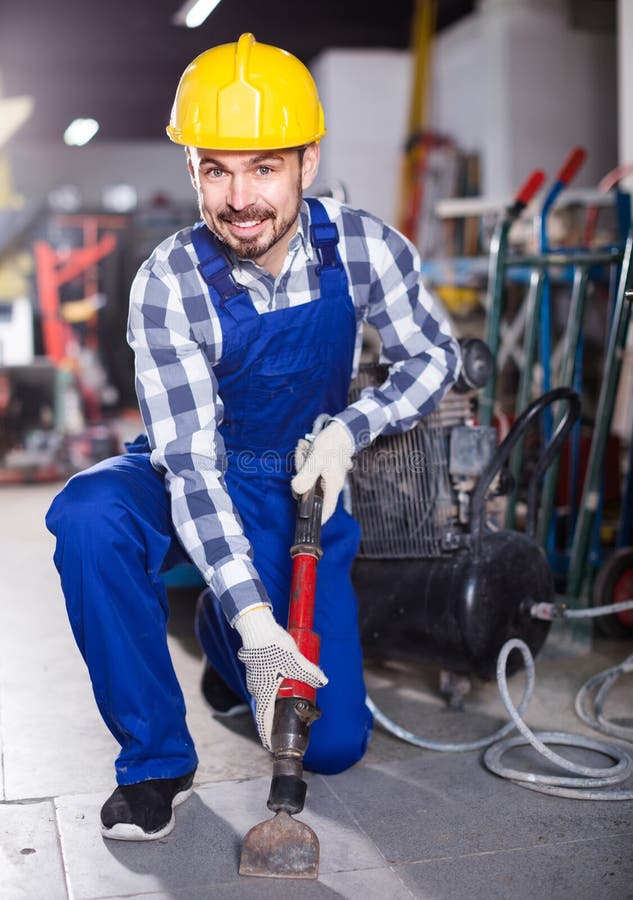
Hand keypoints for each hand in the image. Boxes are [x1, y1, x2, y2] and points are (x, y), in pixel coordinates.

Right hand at [234, 606, 326, 749]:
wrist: (257, 628)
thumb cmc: (274, 647)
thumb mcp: (297, 661)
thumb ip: (311, 672)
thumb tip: (323, 680)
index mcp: (265, 693)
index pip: (264, 721)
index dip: (267, 735)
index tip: (270, 746)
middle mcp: (257, 688)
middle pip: (266, 709)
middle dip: (276, 718)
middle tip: (286, 724)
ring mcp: (254, 678)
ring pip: (266, 695)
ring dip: (276, 701)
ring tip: (288, 701)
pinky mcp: (256, 668)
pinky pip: (264, 683)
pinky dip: (273, 688)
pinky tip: (284, 680)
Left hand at [291, 420, 353, 523]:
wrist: (341, 431)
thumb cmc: (331, 445)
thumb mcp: (316, 460)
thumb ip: (307, 476)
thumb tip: (296, 490)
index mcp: (332, 486)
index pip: (327, 510)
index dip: (317, 519)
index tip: (305, 521)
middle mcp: (332, 485)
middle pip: (312, 494)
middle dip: (302, 481)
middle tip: (301, 462)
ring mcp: (328, 478)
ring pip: (310, 481)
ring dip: (303, 466)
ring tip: (304, 451)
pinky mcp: (324, 470)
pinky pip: (311, 472)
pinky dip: (306, 462)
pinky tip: (306, 450)